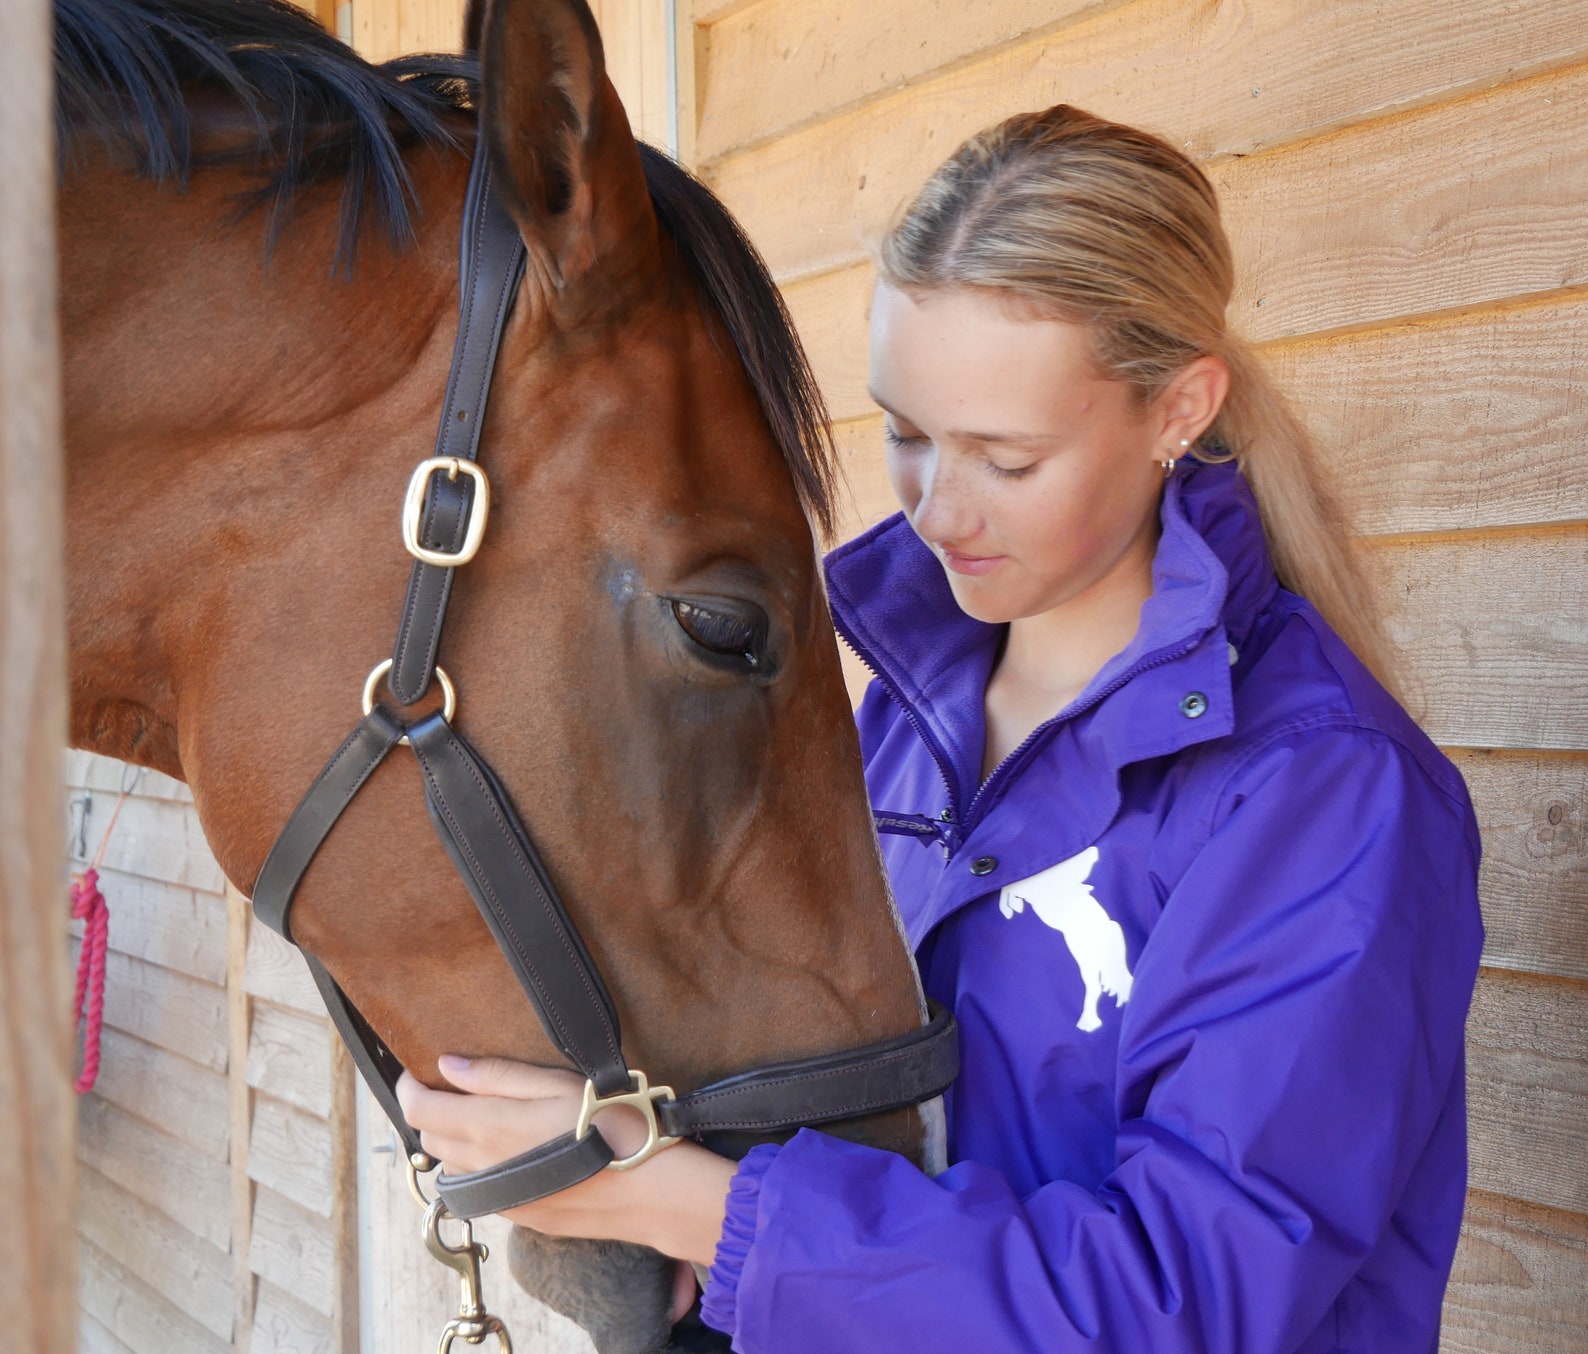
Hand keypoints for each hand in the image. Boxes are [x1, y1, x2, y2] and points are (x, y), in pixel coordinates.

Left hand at [395, 1058, 735, 1269]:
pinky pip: (479, 1188)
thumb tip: (447, 1067)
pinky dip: (479, 1165)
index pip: (419, 1110)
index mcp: (485, 1128)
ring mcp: (498, 1198)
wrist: (645, 1188)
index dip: (409, 1087)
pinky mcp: (516, 1217)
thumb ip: (495, 1075)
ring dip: (455, 1141)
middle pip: (431, 1138)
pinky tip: (513, 1149)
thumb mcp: (553, 1083)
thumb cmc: (607, 1124)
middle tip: (457, 1088)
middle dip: (434, 1111)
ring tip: (485, 1117)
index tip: (414, 1071)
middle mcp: (481, 1167)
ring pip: (453, 1166)